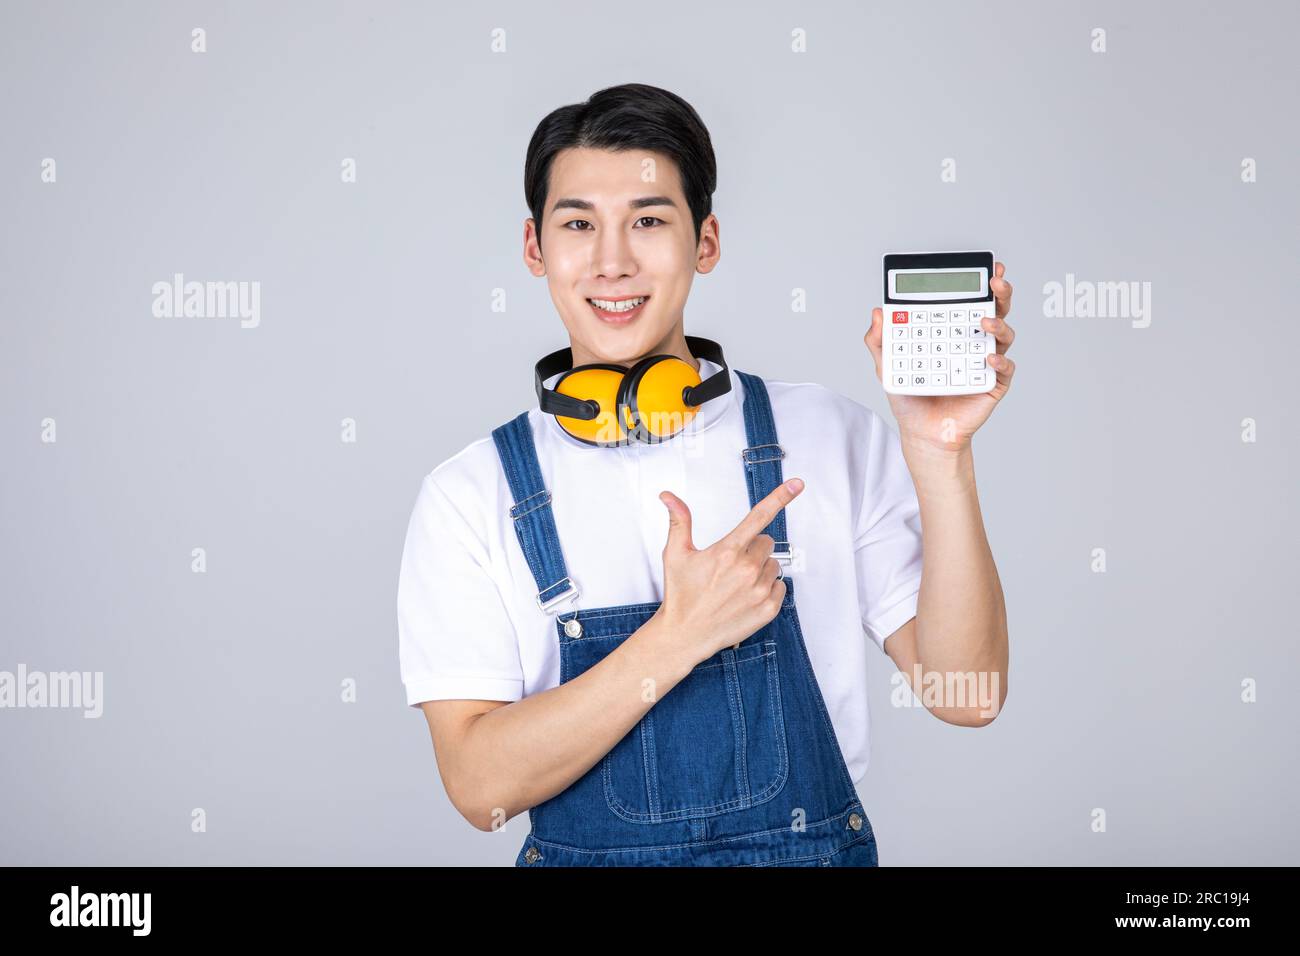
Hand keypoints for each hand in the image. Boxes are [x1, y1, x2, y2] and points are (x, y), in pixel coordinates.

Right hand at [653, 477, 803, 665]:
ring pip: (773, 565)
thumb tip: (668, 496)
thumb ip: (679, 521)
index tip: (797, 484)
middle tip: (730, 565)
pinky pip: (780, 586)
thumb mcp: (675, 554)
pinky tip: (746, 596)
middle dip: (752, 548)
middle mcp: (747, 570)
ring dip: (760, 569)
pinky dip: (767, 588)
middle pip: (766, 542)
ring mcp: (759, 591)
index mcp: (727, 552)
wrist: (685, 635)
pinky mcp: (768, 609)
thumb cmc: (681, 595)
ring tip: (736, 584)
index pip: (758, 517)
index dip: (780, 497)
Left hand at [863, 260, 1017, 452]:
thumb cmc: (911, 398)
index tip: (984, 268)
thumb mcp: (888, 366)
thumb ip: (880, 340)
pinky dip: (1000, 361)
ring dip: (998, 324)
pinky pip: (1005, 368)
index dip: (979, 284)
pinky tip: (988, 357)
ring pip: (1004, 335)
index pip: (968, 302)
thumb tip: (877, 312)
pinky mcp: (994, 384)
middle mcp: (974, 342)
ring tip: (984, 322)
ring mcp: (986, 362)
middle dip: (1000, 292)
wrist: (922, 433)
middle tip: (995, 281)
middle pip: (995, 310)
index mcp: (953, 332)